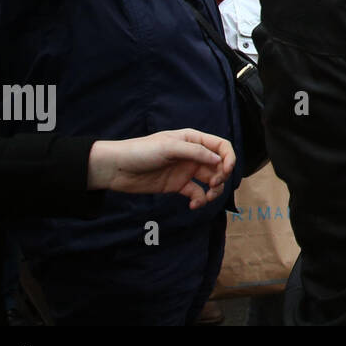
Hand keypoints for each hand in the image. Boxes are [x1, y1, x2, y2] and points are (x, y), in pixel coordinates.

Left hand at [87, 129, 235, 210]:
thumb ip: (195, 152)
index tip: (226, 171)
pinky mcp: (178, 185)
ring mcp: (186, 171)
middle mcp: (193, 155)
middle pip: (219, 165)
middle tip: (213, 185)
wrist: (116, 168)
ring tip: (206, 198)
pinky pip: (196, 193)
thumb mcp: (169, 147)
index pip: (221, 146)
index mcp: (193, 140)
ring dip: (213, 190)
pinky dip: (199, 200)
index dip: (228, 157)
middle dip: (221, 176)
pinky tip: (193, 205)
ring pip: (210, 181)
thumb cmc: (141, 151)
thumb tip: (218, 160)